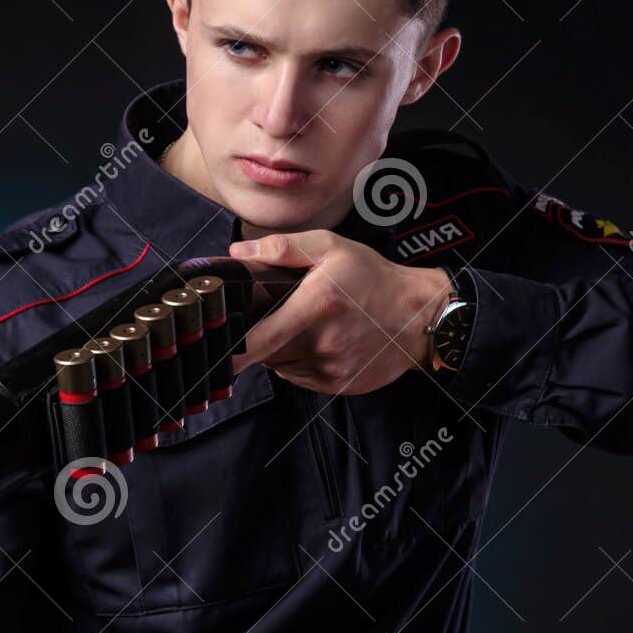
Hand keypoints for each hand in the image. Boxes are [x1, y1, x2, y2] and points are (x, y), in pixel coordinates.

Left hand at [229, 230, 454, 394]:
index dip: (230, 350)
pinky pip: (300, 376)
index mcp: (316, 305)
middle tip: (278, 313)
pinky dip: (300, 361)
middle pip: (265, 351)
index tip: (213, 351)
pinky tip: (320, 341)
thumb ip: (283, 248)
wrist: (420, 316)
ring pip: (281, 364)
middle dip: (261, 334)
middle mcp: (322, 342)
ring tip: (305, 324)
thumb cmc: (374, 278)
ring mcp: (330, 368)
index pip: (258, 340)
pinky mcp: (338, 385)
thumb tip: (238, 254)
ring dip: (280, 348)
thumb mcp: (332, 247)